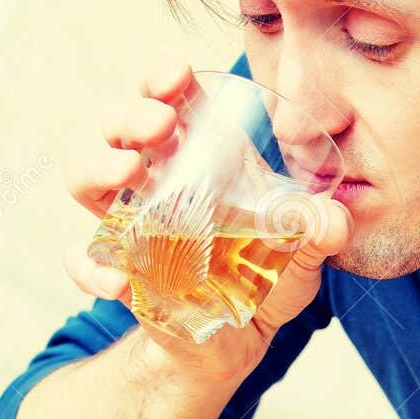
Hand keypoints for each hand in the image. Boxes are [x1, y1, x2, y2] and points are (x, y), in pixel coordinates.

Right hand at [64, 60, 350, 384]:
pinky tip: (119, 284)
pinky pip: (84, 261)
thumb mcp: (301, 256)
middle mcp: (156, 182)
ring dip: (97, 167)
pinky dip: (91, 268)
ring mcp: (131, 226)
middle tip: (160, 124)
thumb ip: (319, 233)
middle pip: (120, 128)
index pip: (169, 100)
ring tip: (127, 172)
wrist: (238, 342)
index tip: (178, 76)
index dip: (164, 81)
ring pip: (86, 180)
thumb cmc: (265, 280)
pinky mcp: (120, 273)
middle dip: (131, 115)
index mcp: (199, 159)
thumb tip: (335, 219)